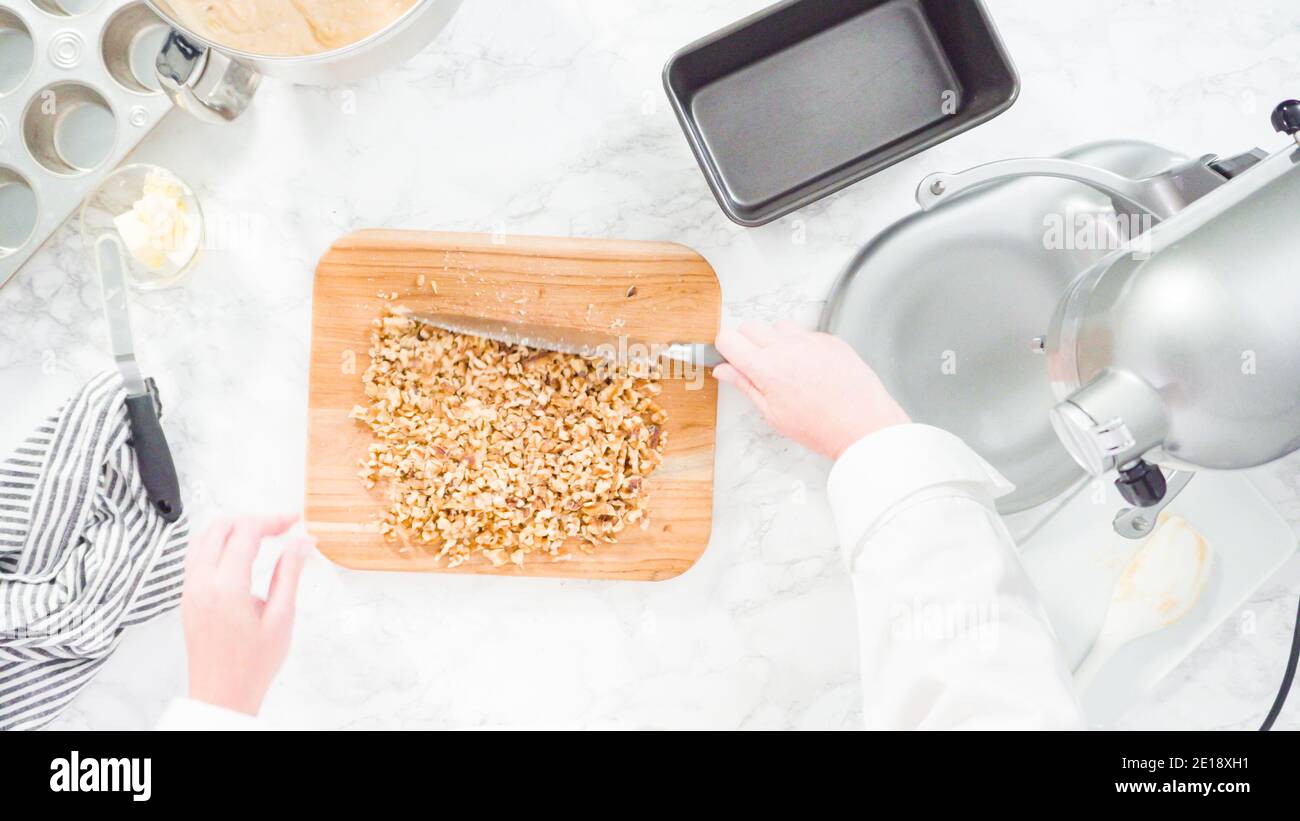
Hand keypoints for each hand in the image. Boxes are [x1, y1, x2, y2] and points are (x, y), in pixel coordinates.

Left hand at [181, 515, 313, 715]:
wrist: (222, 696)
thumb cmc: (252, 666)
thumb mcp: (281, 617)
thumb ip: (289, 573)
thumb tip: (302, 542)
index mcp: (226, 586)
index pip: (246, 532)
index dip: (272, 520)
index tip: (294, 521)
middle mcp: (201, 583)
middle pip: (220, 527)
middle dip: (252, 520)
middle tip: (280, 527)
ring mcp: (189, 590)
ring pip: (203, 538)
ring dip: (232, 530)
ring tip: (261, 536)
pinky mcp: (187, 598)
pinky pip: (196, 557)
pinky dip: (217, 545)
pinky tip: (239, 555)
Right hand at [713, 321, 910, 459]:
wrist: (863, 425)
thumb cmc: (821, 426)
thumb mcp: (773, 414)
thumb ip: (745, 386)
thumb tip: (724, 370)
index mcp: (766, 367)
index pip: (728, 338)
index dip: (725, 349)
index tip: (729, 359)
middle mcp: (786, 346)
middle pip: (750, 327)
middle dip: (747, 343)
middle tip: (757, 367)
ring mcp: (810, 340)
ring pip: (779, 326)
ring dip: (775, 341)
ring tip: (786, 368)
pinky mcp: (830, 340)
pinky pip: (806, 333)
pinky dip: (802, 346)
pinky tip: (811, 370)